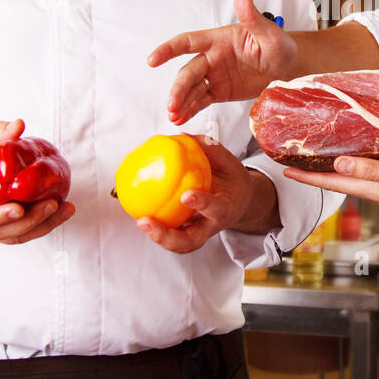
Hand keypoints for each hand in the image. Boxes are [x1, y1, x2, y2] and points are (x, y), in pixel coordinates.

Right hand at [0, 118, 75, 243]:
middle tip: (52, 204)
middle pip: (3, 231)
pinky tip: (62, 211)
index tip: (18, 209)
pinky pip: (24, 232)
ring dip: (44, 225)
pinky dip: (45, 225)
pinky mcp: (4, 230)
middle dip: (30, 220)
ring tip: (65, 209)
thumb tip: (18, 125)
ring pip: (17, 236)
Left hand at [136, 136, 276, 253]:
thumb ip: (210, 150)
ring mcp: (198, 232)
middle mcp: (211, 226)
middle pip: (191, 242)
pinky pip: (170, 232)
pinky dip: (154, 227)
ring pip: (179, 243)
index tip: (187, 195)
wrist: (239, 202)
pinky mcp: (187, 231)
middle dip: (167, 236)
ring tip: (140, 221)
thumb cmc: (232, 181)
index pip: (216, 209)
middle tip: (146, 222)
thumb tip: (182, 135)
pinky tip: (139, 212)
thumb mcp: (229, 163)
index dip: (202, 204)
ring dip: (157, 236)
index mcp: (227, 208)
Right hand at [147, 0, 296, 124]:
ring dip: (180, 101)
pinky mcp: (219, 92)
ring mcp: (214, 76)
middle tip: (172, 105)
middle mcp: (212, 57)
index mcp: (218, 40)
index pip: (188, 42)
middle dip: (178, 89)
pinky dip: (190, 110)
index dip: (169, 50)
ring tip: (173, 116)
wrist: (288, 69)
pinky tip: (180, 119)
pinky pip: (201, 101)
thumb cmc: (279, 46)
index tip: (153, 60)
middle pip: (188, 72)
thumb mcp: (269, 32)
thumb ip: (251, 16)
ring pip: (191, 89)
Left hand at [284, 156, 378, 224]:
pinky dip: (360, 167)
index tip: (286, 170)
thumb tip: (338, 164)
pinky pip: (373, 175)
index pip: (333, 182)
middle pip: (340, 181)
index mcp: (375, 189)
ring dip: (338, 170)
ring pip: (356, 178)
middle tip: (298, 162)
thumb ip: (372, 170)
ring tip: (324, 159)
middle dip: (318, 172)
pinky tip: (365, 159)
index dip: (309, 177)